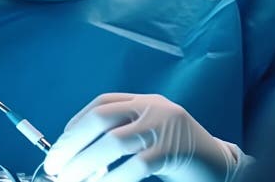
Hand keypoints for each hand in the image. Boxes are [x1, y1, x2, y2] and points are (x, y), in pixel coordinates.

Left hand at [44, 94, 243, 181]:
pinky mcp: (173, 152)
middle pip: (102, 119)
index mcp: (145, 101)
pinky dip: (111, 178)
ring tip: (68, 179)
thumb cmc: (177, 154)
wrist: (220, 166)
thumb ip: (122, 135)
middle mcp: (154, 108)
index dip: (77, 122)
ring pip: (115, 143)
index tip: (60, 144)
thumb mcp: (149, 135)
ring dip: (85, 163)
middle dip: (73, 143)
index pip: (103, 103)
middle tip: (54, 165)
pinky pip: (135, 166)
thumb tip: (77, 154)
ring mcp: (164, 128)